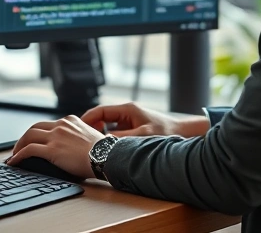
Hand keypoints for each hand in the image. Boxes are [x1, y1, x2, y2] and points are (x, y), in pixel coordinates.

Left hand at [6, 115, 103, 179]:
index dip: (38, 133)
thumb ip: (78, 138)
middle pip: (35, 127)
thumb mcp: (89, 137)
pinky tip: (14, 161)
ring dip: (19, 146)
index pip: (48, 124)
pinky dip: (18, 155)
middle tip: (19, 147)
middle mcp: (61, 125)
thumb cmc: (102, 152)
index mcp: (70, 121)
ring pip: (29, 136)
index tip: (34, 140)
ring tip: (14, 155)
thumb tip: (71, 148)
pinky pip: (29, 150)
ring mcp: (55, 136)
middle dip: (25, 137)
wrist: (106, 156)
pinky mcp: (52, 149)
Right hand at [81, 102, 209, 137]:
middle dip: (90, 129)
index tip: (76, 129)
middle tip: (80, 140)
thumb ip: (122, 139)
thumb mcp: (142, 136)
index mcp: (127, 109)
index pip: (99, 111)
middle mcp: (126, 113)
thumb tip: (103, 144)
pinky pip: (115, 133)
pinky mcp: (133, 130)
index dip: (86, 119)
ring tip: (90, 146)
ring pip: (107, 127)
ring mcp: (129, 121)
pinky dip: (108, 140)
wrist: (183, 133)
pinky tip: (106, 150)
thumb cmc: (166, 132)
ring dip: (99, 135)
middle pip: (100, 119)